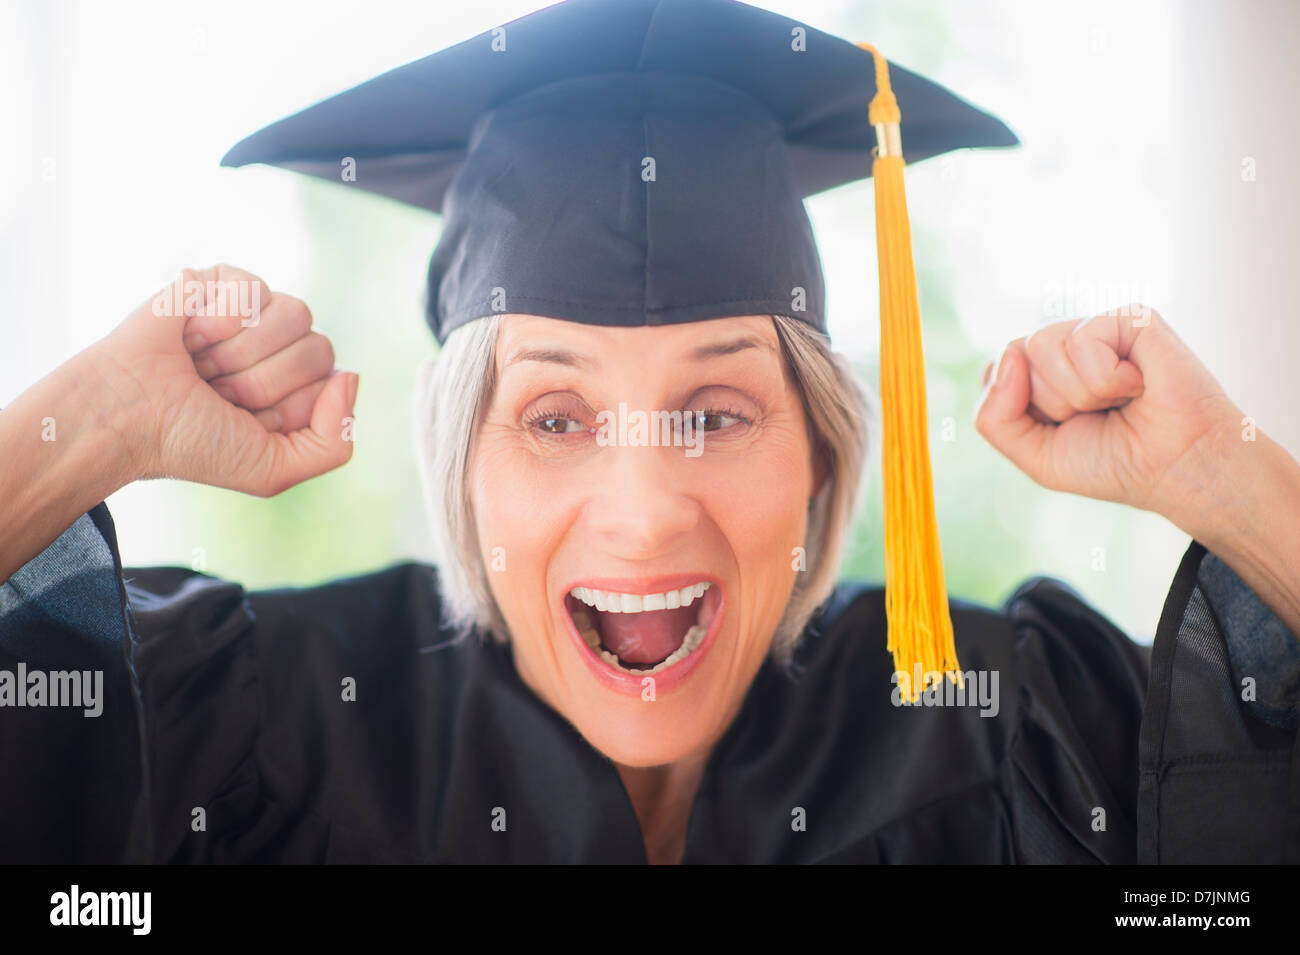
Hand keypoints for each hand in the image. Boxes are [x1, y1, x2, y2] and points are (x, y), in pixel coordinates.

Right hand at [93, 264, 357, 495]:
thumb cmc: (193, 443)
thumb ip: (335, 443)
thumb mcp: (273, 469)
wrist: (127, 414)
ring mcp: (257, 314)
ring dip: (241, 351)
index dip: (289, 406)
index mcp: (299, 390)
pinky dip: (217, 319)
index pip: (334, 382)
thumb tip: (349, 376)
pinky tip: (188, 334)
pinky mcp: (224, 282)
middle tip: (217, 392)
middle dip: (264, 381)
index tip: (242, 419)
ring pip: (296, 314)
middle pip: (320, 348)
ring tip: (202, 364)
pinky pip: (255, 289)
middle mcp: (283, 350)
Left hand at [973, 305, 1242, 524]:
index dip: (1021, 410)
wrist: (1176, 469)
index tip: (1065, 428)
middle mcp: (1065, 343)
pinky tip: (1138, 384)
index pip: (994, 373)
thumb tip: (1008, 354)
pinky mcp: (1129, 317)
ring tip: (1119, 399)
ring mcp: (1096, 328)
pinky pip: (1083, 342)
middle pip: (1015, 356)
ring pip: (1041, 345)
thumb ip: (992, 417)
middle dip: (1052, 402)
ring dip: (1079, 392)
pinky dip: (1108, 379)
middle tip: (1099, 415)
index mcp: (1040, 372)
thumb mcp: (1034, 454)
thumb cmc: (1112, 462)